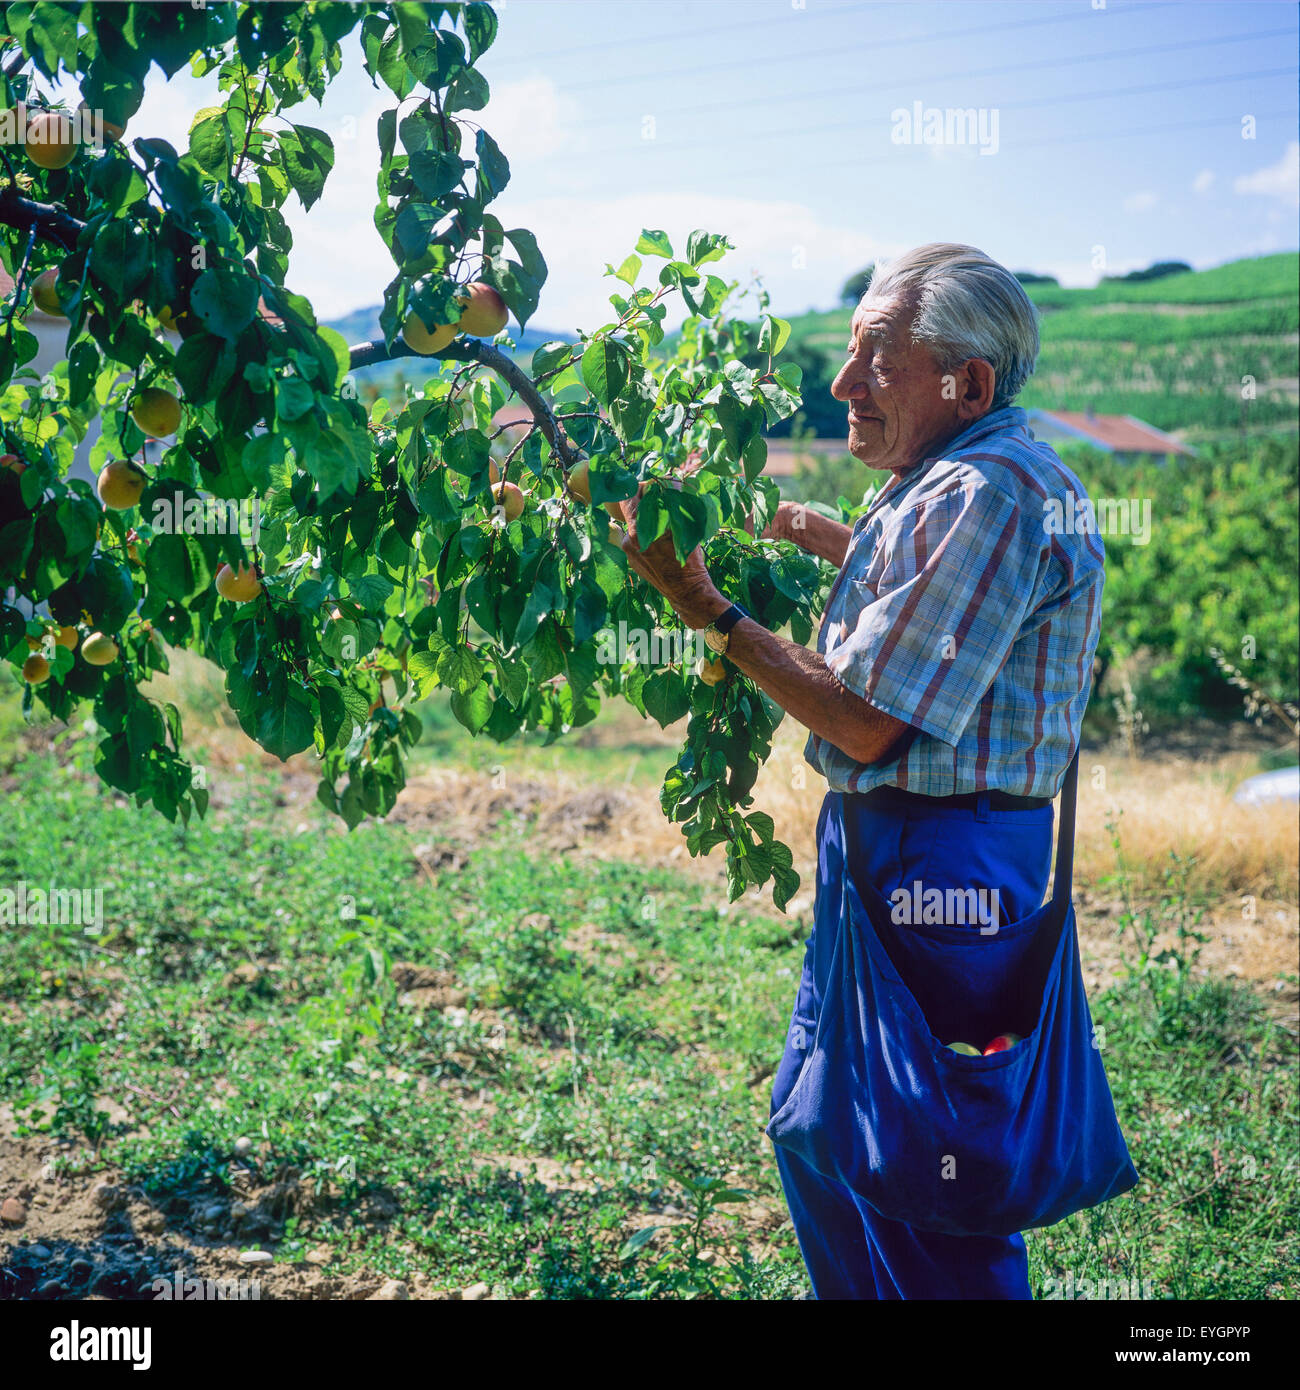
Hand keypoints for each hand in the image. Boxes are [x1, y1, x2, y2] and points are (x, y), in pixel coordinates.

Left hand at [609, 483, 727, 629]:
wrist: (687, 592)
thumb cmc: (689, 561)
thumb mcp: (684, 529)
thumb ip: (673, 504)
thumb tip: (670, 481)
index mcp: (638, 532)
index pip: (627, 498)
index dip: (638, 488)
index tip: (651, 487)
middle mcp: (628, 542)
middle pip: (631, 511)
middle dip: (645, 503)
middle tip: (661, 500)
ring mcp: (629, 554)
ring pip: (636, 527)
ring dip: (649, 521)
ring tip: (666, 525)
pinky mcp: (633, 562)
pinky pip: (637, 542)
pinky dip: (648, 537)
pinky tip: (663, 544)